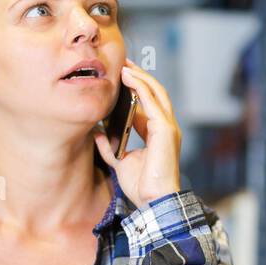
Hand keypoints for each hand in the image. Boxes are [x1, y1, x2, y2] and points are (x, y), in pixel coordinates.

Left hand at [94, 59, 181, 209]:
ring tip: (124, 65)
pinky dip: (140, 86)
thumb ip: (110, 147)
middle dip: (139, 76)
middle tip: (123, 63)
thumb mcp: (120, 162)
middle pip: (155, 93)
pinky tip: (128, 77)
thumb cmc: (142, 186)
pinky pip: (152, 102)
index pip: (149, 104)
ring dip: (140, 76)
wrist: (153, 201)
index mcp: (157, 134)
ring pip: (156, 92)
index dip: (136, 88)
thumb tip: (97, 133)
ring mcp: (167, 127)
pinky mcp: (165, 130)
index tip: (122, 77)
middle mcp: (165, 127)